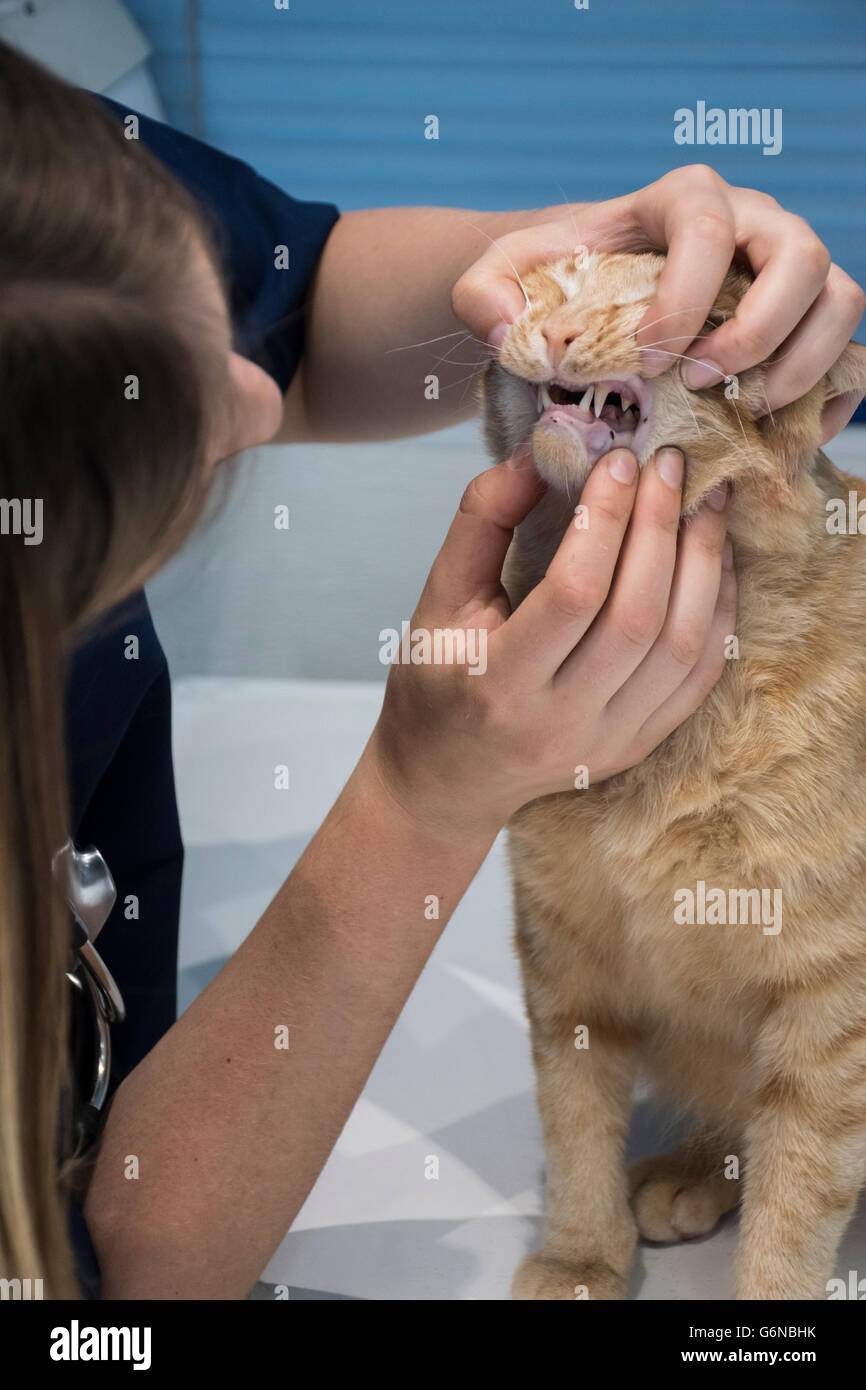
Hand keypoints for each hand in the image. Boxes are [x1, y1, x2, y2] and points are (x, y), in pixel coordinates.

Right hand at [370, 444, 735, 844]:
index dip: (605, 521)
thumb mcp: (438, 597)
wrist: (447, 777)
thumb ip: (483, 519)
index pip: (573, 595)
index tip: (619, 460)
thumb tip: (542, 450)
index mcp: (496, 683)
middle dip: (661, 529)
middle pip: (637, 617)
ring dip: (704, 564)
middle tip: (671, 465)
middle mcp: (559, 722)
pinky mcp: (639, 746)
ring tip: (706, 501)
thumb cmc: (437, 678)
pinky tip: (715, 558)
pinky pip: (700, 676)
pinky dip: (718, 611)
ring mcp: (607, 741)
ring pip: (681, 647)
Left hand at [452, 166, 864, 443]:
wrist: (585, 294)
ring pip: (839, 298)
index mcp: (682, 201)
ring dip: (803, 364)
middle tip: (700, 384)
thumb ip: (484, 295)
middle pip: (800, 255)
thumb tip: (508, 328)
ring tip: (744, 412)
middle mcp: (752, 224)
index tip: (648, 359)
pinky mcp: (803, 320)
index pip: (706, 226)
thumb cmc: (551, 282)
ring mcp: (786, 272)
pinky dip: (831, 392)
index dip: (687, 295)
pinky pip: (848, 348)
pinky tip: (780, 432)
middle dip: (758, 330)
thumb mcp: (496, 279)